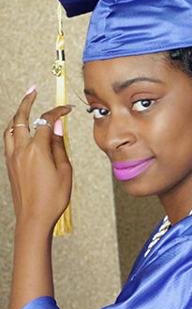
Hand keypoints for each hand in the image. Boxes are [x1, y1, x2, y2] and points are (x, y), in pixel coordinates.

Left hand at [4, 88, 72, 235]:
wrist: (33, 217)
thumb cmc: (53, 197)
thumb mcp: (64, 170)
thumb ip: (59, 146)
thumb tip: (57, 128)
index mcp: (37, 150)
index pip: (46, 122)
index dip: (57, 111)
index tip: (66, 108)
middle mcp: (21, 150)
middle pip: (20, 119)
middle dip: (26, 102)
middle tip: (32, 91)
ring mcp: (12, 157)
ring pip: (10, 129)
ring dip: (16, 115)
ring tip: (24, 108)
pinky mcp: (10, 165)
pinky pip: (8, 140)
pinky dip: (13, 129)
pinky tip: (19, 130)